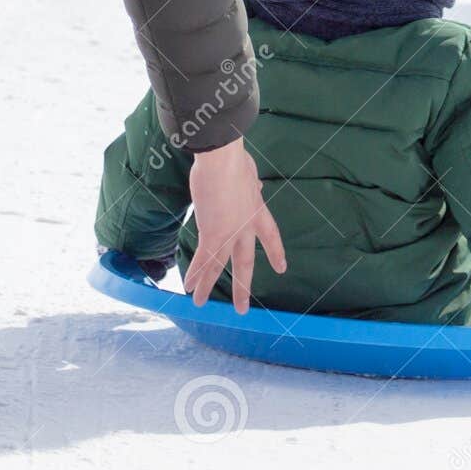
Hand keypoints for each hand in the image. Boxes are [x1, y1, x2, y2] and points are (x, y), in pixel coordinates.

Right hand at [184, 138, 285, 313]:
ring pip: (219, 267)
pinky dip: (195, 272)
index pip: (271, 237)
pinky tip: (189, 287)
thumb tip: (256, 186)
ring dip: (209, 286)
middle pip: (245, 263)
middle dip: (242, 287)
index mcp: (258, 212)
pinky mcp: (211, 233)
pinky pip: (203, 258)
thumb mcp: (250, 173)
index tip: (281, 268)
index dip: (275, 253)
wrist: (223, 160)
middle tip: (241, 309)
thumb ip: (252, 184)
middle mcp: (246, 229)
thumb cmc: (234, 160)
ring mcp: (229, 234)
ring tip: (201, 304)